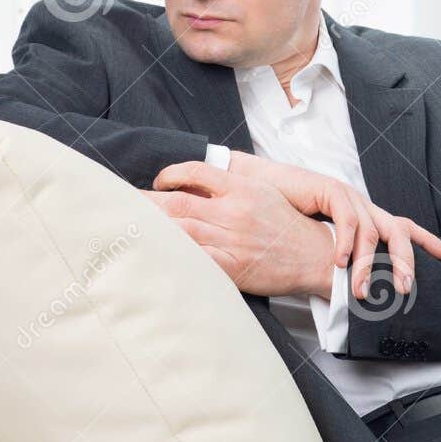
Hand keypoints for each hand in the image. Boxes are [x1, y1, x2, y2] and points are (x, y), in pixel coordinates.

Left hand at [142, 162, 336, 297]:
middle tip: (123, 205)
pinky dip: (174, 257)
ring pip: (181, 231)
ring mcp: (233, 240)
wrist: (317, 257)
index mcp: (243, 189)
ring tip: (132, 231)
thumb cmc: (289, 227)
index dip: (170, 175)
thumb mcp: (265, 194)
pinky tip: (157, 256)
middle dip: (146, 205)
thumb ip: (232, 187)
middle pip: (178, 204)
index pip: (196, 173)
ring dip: (153, 231)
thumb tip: (197, 184)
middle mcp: (235, 212)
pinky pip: (196, 260)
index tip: (158, 183)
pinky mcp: (234, 268)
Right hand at [211, 153, 440, 297]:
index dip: (426, 240)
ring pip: (372, 232)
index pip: (403, 226)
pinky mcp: (331, 189)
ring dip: (368, 265)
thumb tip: (354, 288)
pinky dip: (345, 244)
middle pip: (397, 230)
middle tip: (404, 288)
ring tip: (361, 289)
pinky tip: (338, 262)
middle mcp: (363, 206)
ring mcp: (349, 196)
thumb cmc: (288, 217)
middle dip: (405, 261)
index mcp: (366, 216)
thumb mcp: (321, 241)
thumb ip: (341, 257)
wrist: (259, 188)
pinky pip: (347, 219)